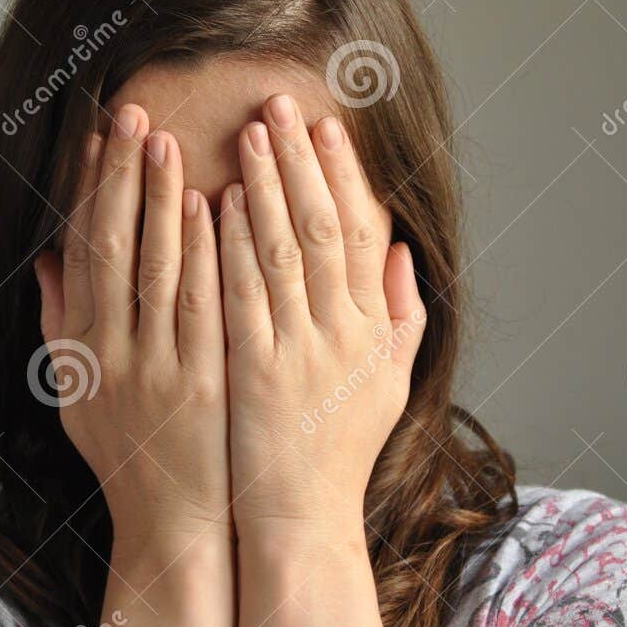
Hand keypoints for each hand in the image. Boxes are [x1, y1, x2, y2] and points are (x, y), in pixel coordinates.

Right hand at [33, 104, 229, 552]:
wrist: (174, 524)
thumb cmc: (126, 454)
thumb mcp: (75, 392)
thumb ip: (60, 322)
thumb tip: (46, 257)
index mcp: (80, 350)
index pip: (82, 251)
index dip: (88, 191)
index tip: (98, 137)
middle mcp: (112, 354)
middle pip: (113, 247)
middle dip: (122, 177)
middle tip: (133, 115)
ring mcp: (159, 368)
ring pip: (156, 267)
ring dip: (161, 200)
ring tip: (167, 142)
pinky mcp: (205, 382)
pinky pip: (202, 305)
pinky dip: (204, 252)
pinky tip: (211, 206)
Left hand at [218, 93, 425, 543]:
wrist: (300, 522)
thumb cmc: (339, 453)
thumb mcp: (391, 384)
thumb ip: (402, 316)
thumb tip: (405, 250)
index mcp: (374, 331)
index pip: (365, 233)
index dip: (346, 175)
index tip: (327, 126)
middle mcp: (343, 334)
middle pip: (326, 228)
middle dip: (302, 161)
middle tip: (280, 104)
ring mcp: (299, 352)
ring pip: (285, 251)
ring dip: (267, 186)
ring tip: (249, 133)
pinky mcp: (253, 372)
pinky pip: (243, 296)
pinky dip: (234, 245)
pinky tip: (220, 202)